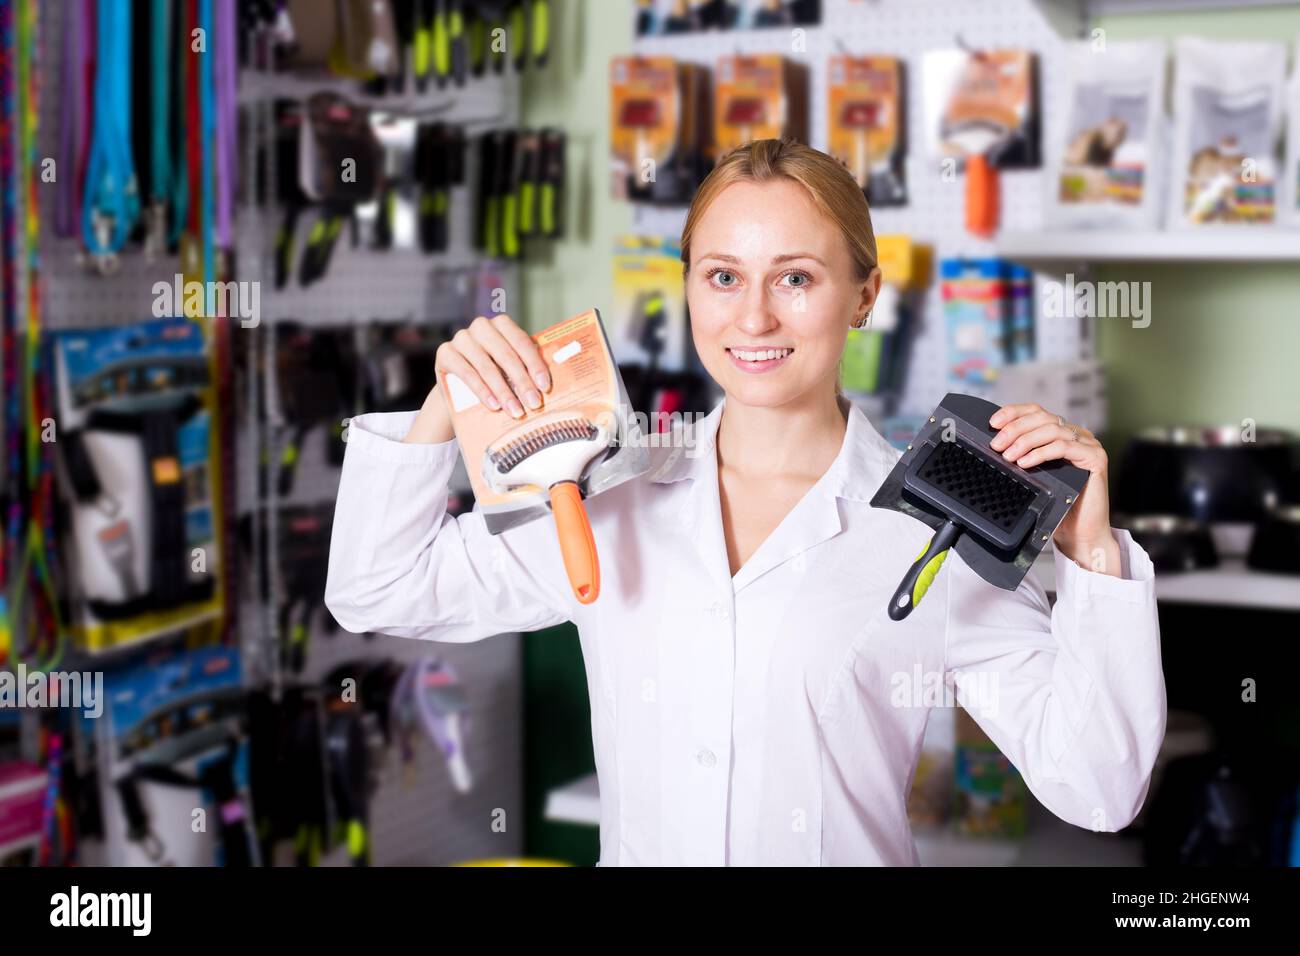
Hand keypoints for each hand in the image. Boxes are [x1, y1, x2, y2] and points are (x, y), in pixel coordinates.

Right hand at [435, 314, 551, 417]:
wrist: (459, 387)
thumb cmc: (493, 375)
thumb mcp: (509, 368)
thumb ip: (525, 369)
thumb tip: (547, 387)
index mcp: (502, 324)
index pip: (522, 343)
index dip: (535, 365)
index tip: (545, 387)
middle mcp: (481, 326)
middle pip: (506, 355)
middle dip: (522, 382)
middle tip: (534, 404)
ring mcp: (461, 338)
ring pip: (487, 367)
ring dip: (504, 392)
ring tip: (515, 411)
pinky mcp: (445, 353)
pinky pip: (467, 374)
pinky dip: (482, 391)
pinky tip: (494, 406)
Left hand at [988, 402, 1122, 576]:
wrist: (1079, 532)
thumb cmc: (1056, 505)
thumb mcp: (1034, 475)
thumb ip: (1022, 455)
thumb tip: (995, 443)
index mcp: (1062, 433)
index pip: (1036, 411)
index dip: (1014, 412)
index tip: (993, 422)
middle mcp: (1077, 435)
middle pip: (1042, 418)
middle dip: (1015, 429)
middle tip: (997, 444)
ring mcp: (1088, 444)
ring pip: (1052, 430)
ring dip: (1025, 441)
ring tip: (1009, 456)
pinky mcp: (1095, 458)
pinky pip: (1064, 447)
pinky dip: (1041, 453)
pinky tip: (1026, 462)